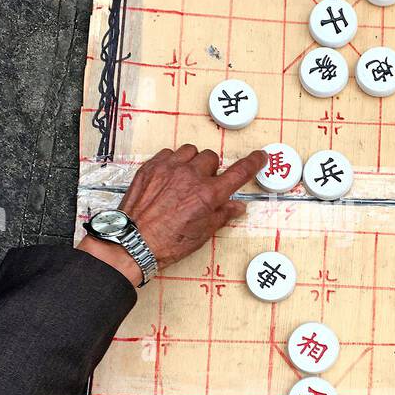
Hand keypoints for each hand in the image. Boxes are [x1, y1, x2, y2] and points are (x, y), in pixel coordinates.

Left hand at [77, 144, 266, 289]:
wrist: (133, 243)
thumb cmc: (168, 243)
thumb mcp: (201, 234)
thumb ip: (221, 215)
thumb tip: (237, 206)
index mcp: (208, 195)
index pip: (239, 172)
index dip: (253, 162)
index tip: (260, 156)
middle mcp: (191, 177)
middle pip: (212, 158)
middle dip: (211, 170)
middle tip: (203, 185)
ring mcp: (170, 169)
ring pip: (191, 152)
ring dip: (192, 162)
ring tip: (185, 178)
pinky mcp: (152, 166)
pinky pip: (169, 153)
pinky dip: (172, 162)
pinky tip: (168, 177)